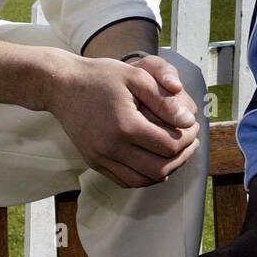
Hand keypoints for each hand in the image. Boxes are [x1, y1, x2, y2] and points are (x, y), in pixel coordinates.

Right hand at [48, 55, 199, 188]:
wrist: (62, 85)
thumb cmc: (101, 76)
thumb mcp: (136, 76)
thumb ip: (164, 100)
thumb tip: (188, 120)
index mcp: (125, 126)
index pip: (169, 145)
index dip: (187, 138)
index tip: (193, 126)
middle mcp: (111, 148)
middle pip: (159, 168)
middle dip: (182, 156)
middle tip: (190, 141)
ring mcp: (100, 158)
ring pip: (143, 180)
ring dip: (165, 170)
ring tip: (176, 152)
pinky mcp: (94, 162)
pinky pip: (125, 180)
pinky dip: (144, 176)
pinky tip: (154, 161)